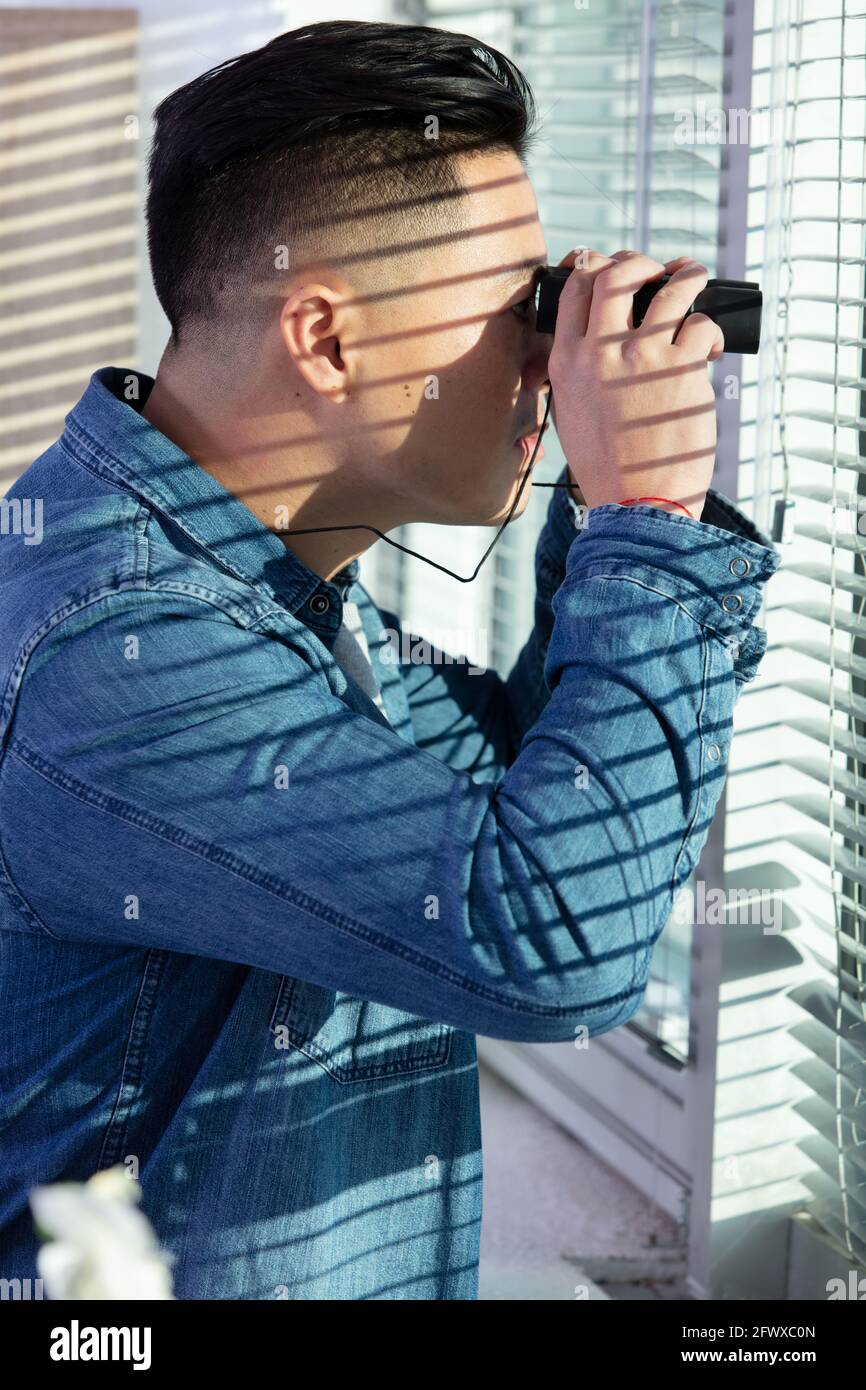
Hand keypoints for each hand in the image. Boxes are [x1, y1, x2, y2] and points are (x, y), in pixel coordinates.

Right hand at [545, 249, 723, 517]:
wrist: (636, 501)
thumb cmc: (606, 464)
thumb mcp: (570, 413)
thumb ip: (577, 369)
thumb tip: (593, 333)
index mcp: (567, 362)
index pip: (576, 288)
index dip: (596, 265)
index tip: (612, 267)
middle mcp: (600, 353)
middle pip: (618, 273)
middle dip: (640, 262)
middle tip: (655, 271)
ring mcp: (642, 358)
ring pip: (670, 288)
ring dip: (687, 275)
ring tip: (693, 276)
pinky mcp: (682, 370)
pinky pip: (700, 325)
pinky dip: (709, 328)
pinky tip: (711, 344)